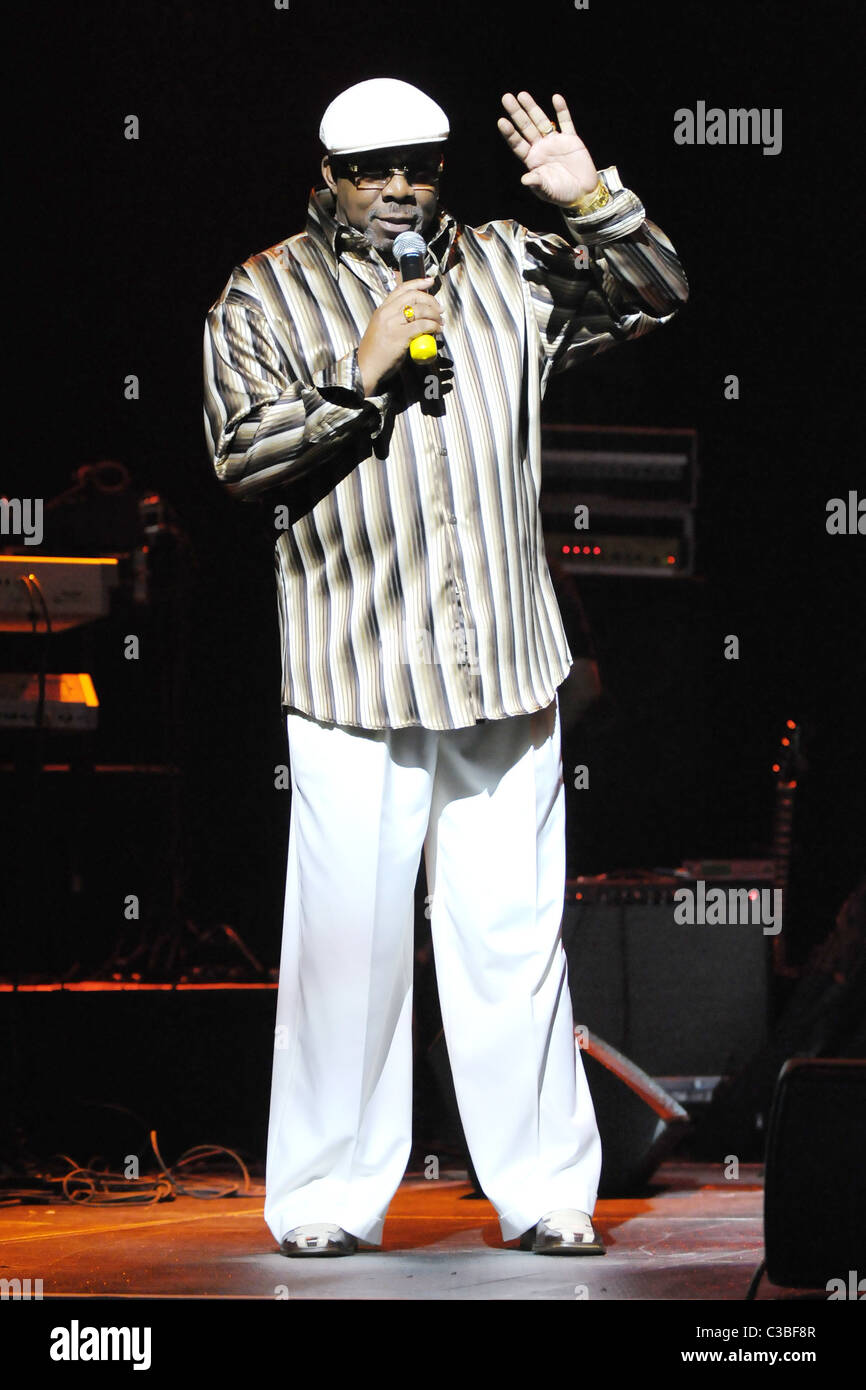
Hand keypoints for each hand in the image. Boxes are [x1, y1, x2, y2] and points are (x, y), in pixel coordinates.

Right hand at [357, 276, 442, 395]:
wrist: (366, 367)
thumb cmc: (374, 352)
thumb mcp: (381, 328)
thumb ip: (393, 320)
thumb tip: (412, 317)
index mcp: (382, 309)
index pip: (401, 288)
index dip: (418, 282)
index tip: (429, 281)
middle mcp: (386, 313)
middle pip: (413, 296)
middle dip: (431, 300)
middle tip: (439, 309)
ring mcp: (393, 324)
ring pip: (420, 310)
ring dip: (435, 315)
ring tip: (440, 322)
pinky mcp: (400, 336)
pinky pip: (422, 325)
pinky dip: (433, 326)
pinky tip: (437, 330)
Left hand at [498, 91, 598, 207]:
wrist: (583, 193)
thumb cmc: (562, 194)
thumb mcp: (547, 191)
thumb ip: (537, 183)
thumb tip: (525, 179)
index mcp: (532, 160)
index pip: (518, 144)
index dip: (510, 133)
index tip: (501, 121)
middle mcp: (541, 148)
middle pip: (526, 128)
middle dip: (517, 113)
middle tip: (506, 98)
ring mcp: (555, 142)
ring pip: (542, 121)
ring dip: (533, 108)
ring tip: (522, 94)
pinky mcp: (571, 139)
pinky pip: (566, 122)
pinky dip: (562, 111)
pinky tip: (556, 98)